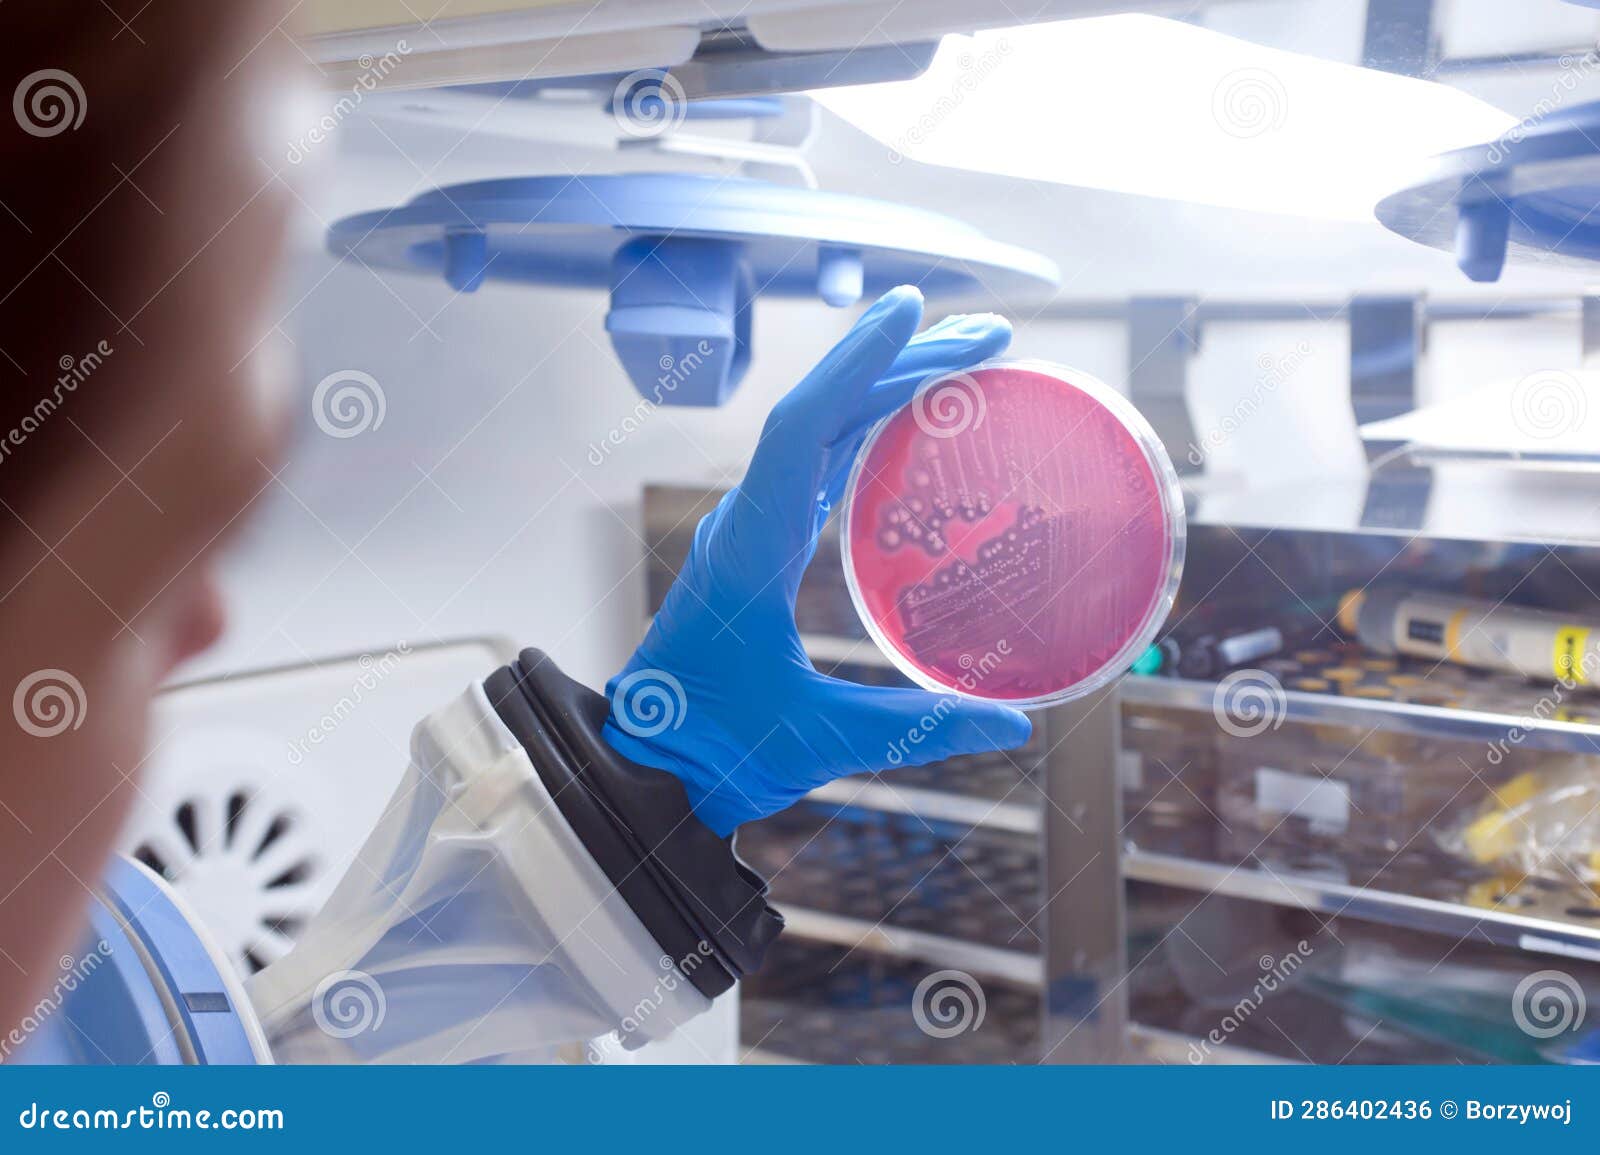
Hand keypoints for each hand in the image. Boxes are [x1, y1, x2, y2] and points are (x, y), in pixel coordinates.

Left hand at [602, 286, 1031, 835]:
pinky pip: (816, 470)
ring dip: (886, 391)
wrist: (649, 767)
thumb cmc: (715, 751)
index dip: (859, 364)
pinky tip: (907, 424)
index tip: (912, 312)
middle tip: (989, 339)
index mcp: (750, 549)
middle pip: (825, 413)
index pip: (803, 428)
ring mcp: (753, 530)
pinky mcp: (762, 550)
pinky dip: (865, 435)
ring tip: (964, 361)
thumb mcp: (818, 739)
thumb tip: (1013, 723)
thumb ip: (916, 729)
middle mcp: (748, 522)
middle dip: (902, 365)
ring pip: (821, 434)